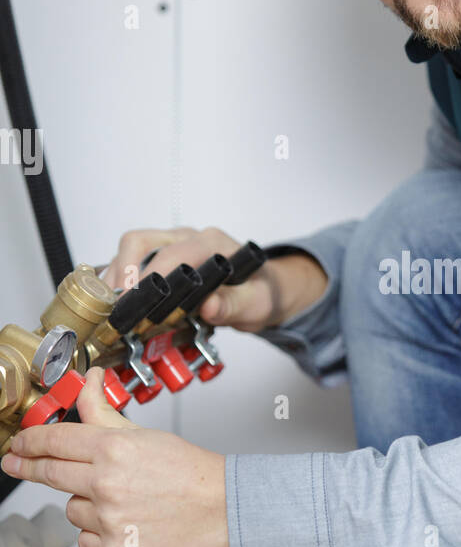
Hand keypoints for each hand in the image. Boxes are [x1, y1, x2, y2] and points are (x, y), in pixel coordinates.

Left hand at [0, 368, 228, 546]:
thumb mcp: (145, 434)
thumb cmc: (190, 472)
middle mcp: (106, 483)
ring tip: (122, 501)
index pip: (54, 440)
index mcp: (113, 449)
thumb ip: (104, 412)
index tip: (17, 444)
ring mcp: (109, 519)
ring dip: (85, 504)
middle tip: (14, 463)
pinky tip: (126, 523)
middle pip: (49, 473)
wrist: (224, 511)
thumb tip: (88, 381)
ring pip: (72, 509)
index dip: (28, 441)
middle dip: (27, 466)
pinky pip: (85, 540)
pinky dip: (98, 534)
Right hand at [101, 225, 287, 332]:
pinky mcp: (163, 256)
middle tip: (115, 306)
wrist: (264, 290)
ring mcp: (173, 244)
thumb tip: (210, 306)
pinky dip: (120, 279)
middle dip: (121, 272)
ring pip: (131, 249)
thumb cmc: (260, 292)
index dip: (147, 277)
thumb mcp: (256, 304)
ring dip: (116, 276)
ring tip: (111, 308)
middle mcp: (189, 238)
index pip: (172, 254)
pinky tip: (118, 302)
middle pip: (140, 241)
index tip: (132, 301)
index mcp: (212, 243)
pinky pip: (132, 260)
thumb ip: (234, 305)